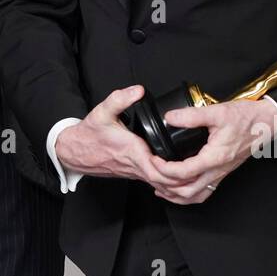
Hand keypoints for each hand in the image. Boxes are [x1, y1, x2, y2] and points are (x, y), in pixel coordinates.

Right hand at [55, 85, 184, 190]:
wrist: (75, 151)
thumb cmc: (89, 134)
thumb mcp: (102, 111)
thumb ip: (120, 98)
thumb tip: (138, 90)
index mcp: (131, 152)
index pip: (157, 170)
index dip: (174, 170)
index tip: (188, 162)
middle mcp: (135, 165)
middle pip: (164, 182)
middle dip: (183, 180)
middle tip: (201, 170)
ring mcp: (135, 171)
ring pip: (160, 185)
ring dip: (177, 183)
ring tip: (196, 174)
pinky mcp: (133, 172)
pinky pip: (154, 182)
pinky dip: (167, 182)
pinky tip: (178, 175)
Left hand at [150, 100, 276, 204]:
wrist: (268, 124)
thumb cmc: (247, 118)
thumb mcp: (218, 112)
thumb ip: (192, 115)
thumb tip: (170, 117)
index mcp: (214, 157)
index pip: (183, 172)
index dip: (164, 169)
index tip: (152, 158)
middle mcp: (217, 170)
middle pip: (187, 191)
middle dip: (165, 185)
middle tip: (151, 173)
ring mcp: (221, 173)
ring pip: (196, 196)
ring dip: (175, 195)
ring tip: (159, 186)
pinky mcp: (222, 172)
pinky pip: (204, 191)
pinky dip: (188, 194)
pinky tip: (179, 188)